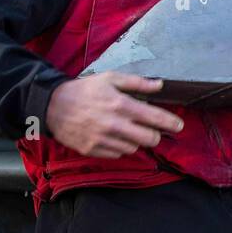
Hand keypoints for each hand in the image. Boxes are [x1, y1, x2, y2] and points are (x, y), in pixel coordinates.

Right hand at [45, 72, 183, 157]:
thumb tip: (160, 85)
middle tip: (152, 128)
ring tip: (127, 129)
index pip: (155, 118)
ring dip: (136, 140)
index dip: (171, 123)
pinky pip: (117, 154)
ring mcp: (103, 140)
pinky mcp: (93, 150)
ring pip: (134, 148)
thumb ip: (137, 83)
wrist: (52, 106)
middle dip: (155, 134)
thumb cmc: (84, 90)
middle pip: (150, 139)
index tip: (179, 125)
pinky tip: (114, 136)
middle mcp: (114, 125)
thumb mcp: (110, 78)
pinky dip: (120, 147)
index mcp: (121, 105)